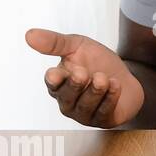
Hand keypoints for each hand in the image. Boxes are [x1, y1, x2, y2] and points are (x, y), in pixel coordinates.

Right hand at [25, 28, 143, 126]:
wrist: (126, 75)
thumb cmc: (97, 62)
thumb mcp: (78, 46)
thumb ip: (55, 42)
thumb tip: (29, 35)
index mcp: (59, 83)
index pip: (52, 84)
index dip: (54, 80)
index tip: (55, 73)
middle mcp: (68, 101)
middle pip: (67, 96)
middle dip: (74, 85)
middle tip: (82, 73)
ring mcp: (84, 113)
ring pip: (86, 105)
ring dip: (95, 91)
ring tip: (103, 78)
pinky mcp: (103, 120)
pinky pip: (104, 112)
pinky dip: (110, 98)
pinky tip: (116, 84)